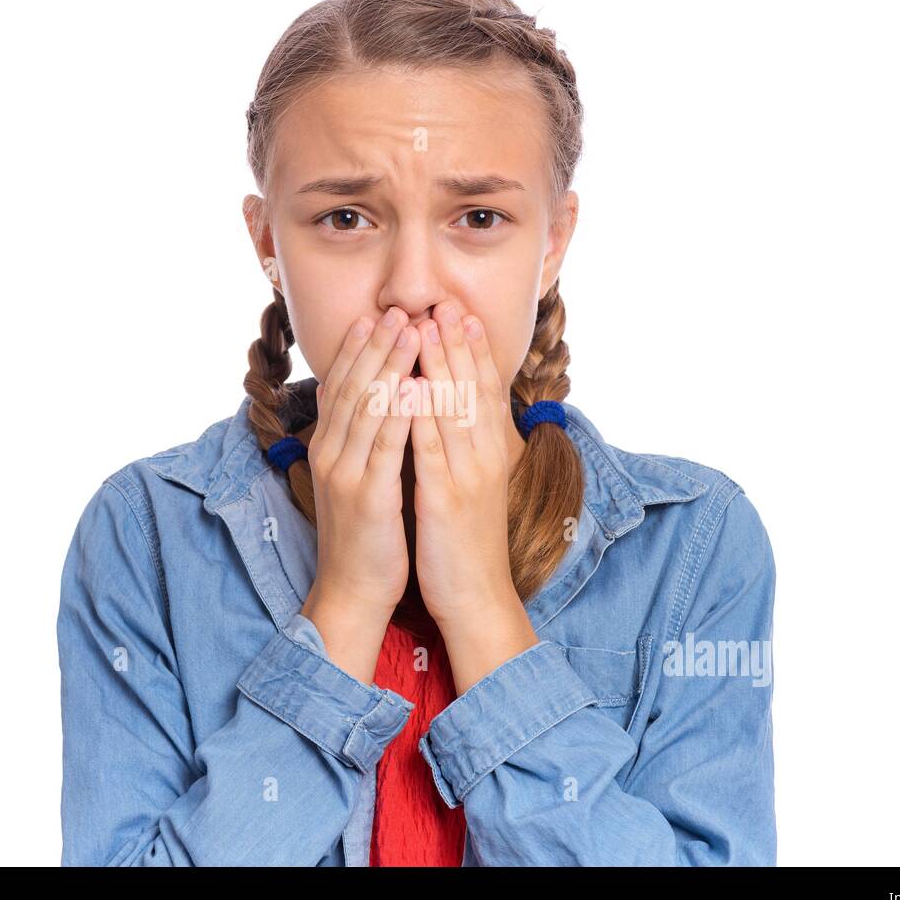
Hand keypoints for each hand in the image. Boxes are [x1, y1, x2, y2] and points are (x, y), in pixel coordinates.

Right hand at [302, 307, 419, 682]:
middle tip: (397, 309)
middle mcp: (332, 453)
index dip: (359, 348)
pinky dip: (400, 413)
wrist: (353, 591)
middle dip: (377, 345)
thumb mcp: (361, 479)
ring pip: (368, 408)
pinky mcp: (367, 497)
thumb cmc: (366, 535)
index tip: (377, 315)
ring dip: (390, 365)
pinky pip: (386, 446)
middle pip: (353, 386)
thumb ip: (368, 441)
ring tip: (410, 330)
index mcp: (330, 448)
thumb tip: (388, 402)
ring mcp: (346, 474)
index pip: (342, 386)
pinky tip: (416, 387)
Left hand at [408, 300, 522, 629]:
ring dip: (439, 366)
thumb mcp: (470, 486)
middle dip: (456, 343)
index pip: (483, 389)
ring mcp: (467, 477)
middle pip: (471, 389)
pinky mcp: (445, 500)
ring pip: (453, 411)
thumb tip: (447, 409)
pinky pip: (431, 450)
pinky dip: (421, 416)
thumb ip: (462, 447)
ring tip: (426, 327)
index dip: (472, 349)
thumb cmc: (465, 542)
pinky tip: (409, 388)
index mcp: (490, 453)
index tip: (459, 311)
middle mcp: (484, 458)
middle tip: (444, 302)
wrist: (476, 597)